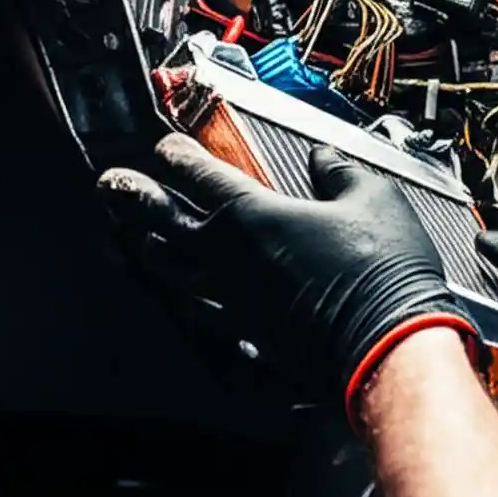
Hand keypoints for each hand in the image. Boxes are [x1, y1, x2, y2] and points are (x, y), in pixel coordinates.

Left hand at [97, 133, 480, 420]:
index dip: (177, 154)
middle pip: (164, 222)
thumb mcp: (372, 198)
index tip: (165, 146)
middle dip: (134, 198)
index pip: (200, 175)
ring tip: (137, 239)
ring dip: (150, 250)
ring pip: (172, 272)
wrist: (385, 350)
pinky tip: (183, 300)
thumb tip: (324, 158)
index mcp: (254, 216)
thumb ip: (339, 171)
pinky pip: (200, 315)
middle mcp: (230, 259)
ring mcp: (233, 302)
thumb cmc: (381, 274)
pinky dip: (184, 301)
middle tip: (112, 185)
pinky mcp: (247, 337)